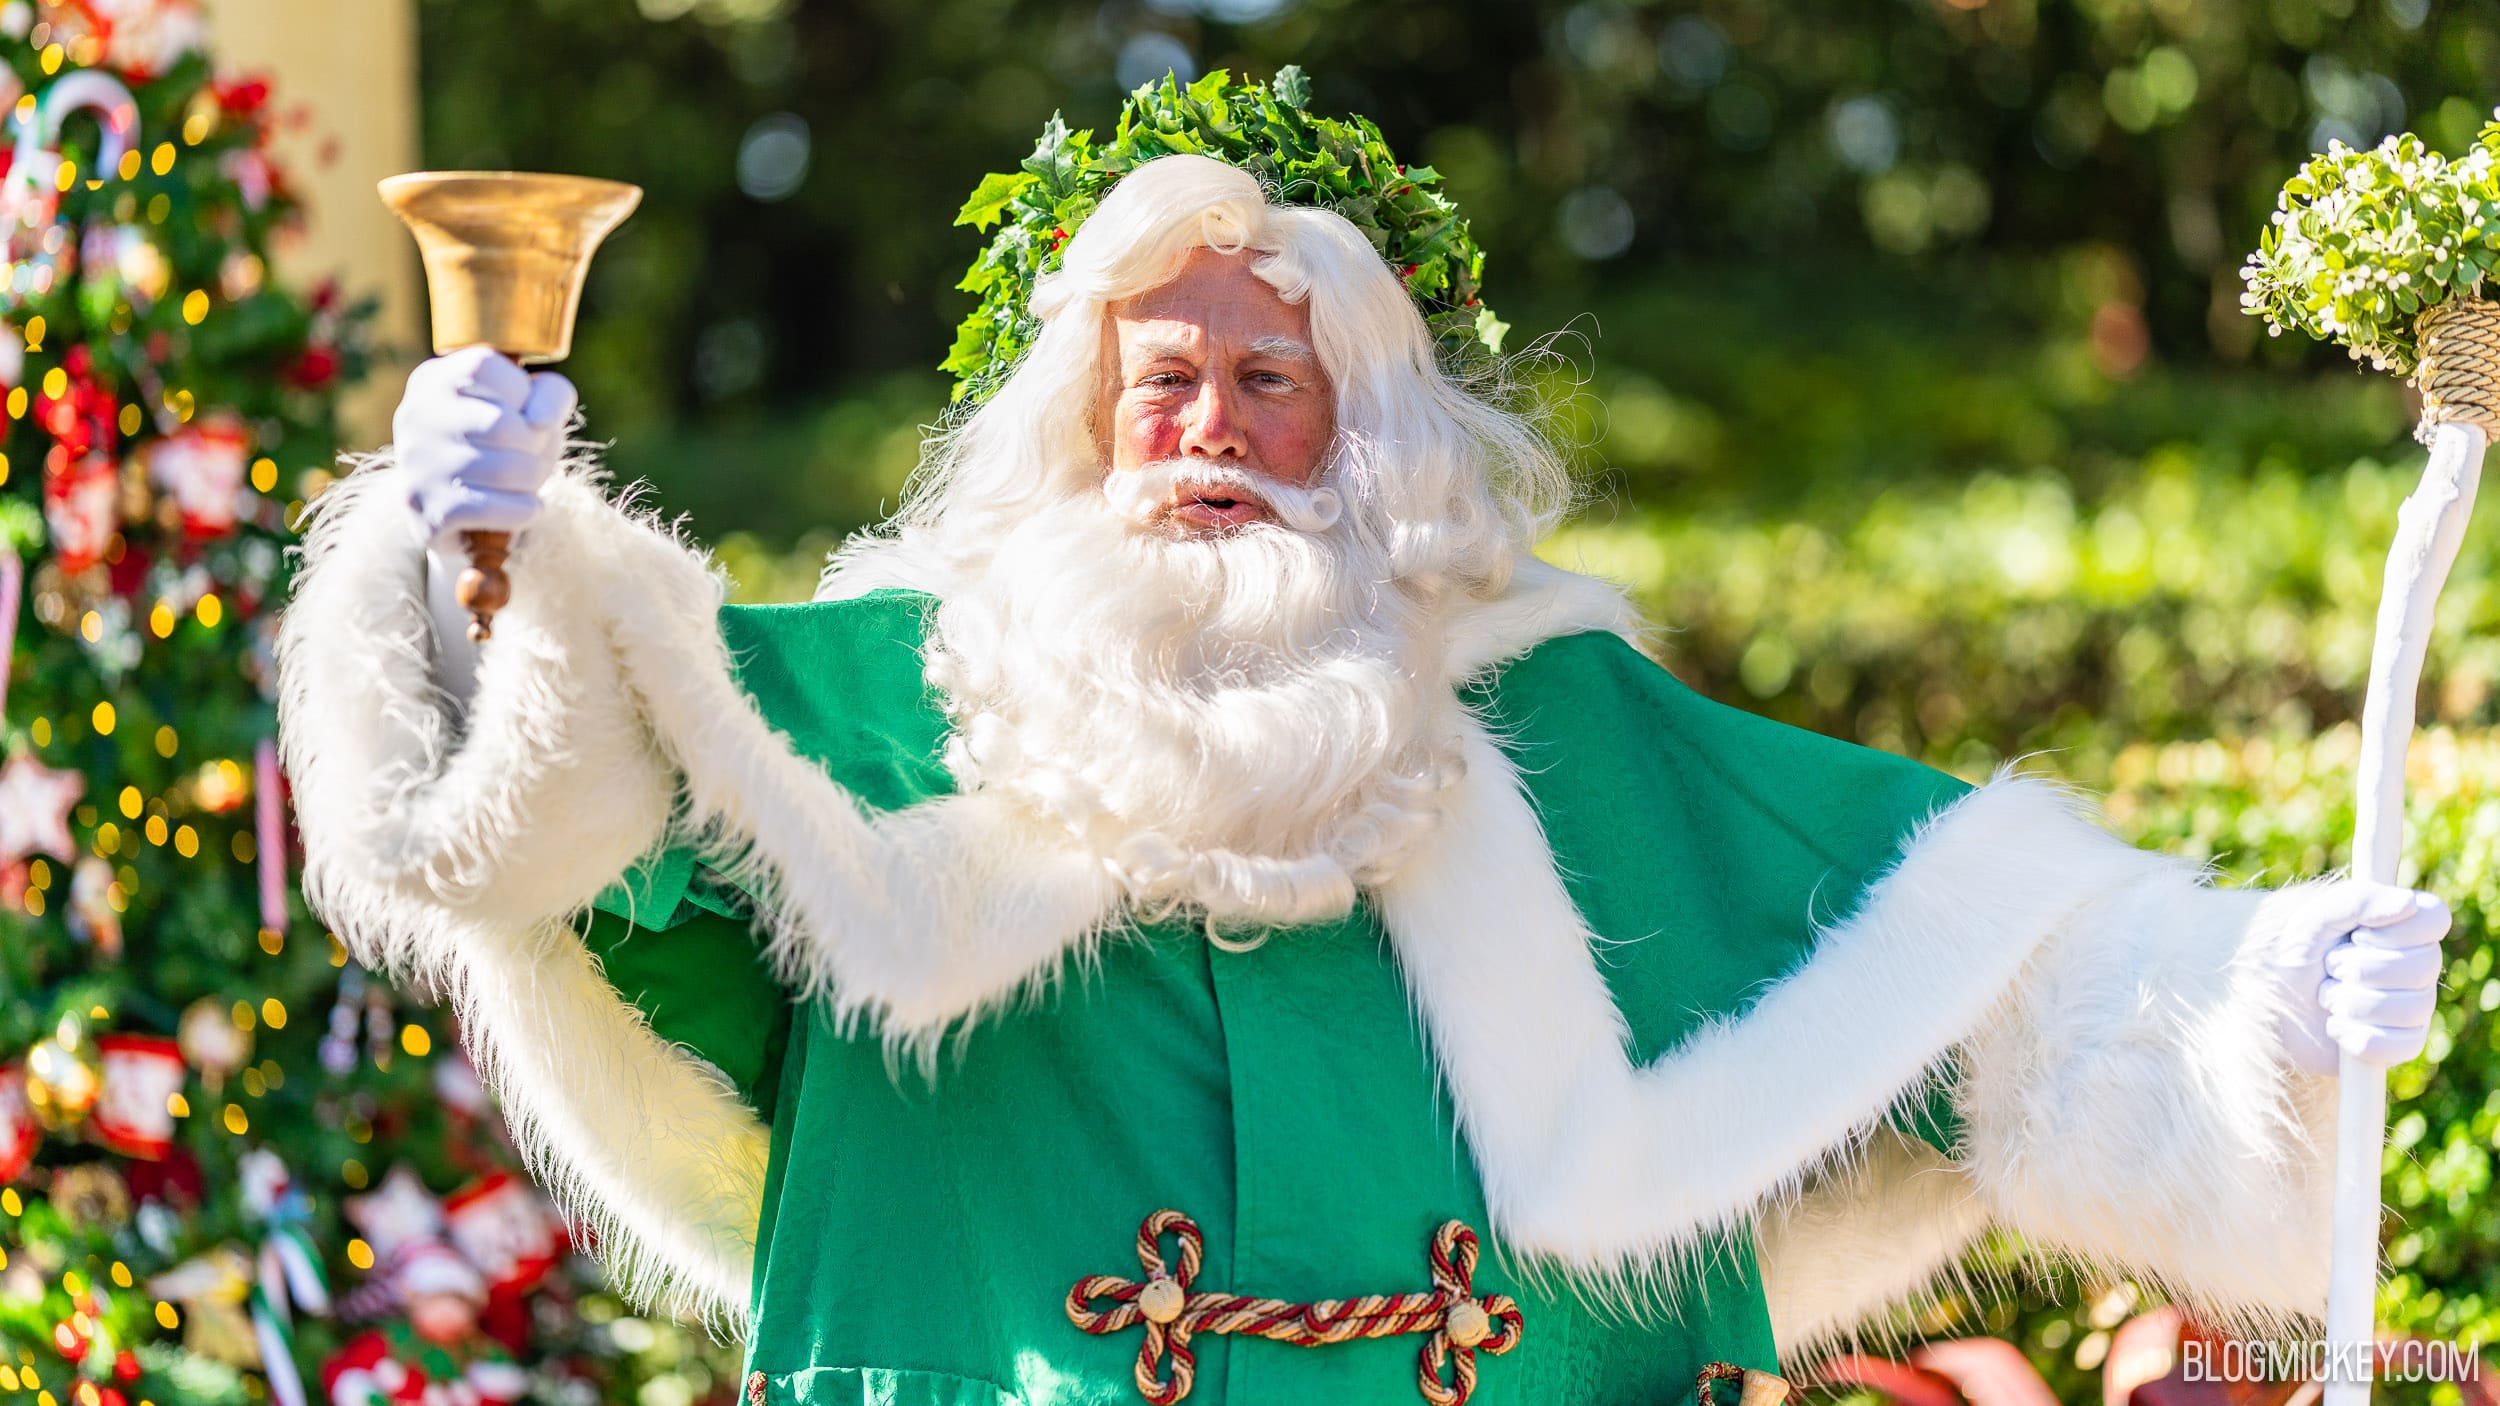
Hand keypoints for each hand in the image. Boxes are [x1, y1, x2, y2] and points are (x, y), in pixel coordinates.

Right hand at [394, 345, 576, 551]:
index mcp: (434, 380)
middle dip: (536, 446)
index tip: (521, 411)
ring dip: (535, 480)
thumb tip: (540, 420)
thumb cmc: (503, 445)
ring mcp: (416, 467)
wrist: (462, 509)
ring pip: (505, 470)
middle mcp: (415, 417)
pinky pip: (494, 510)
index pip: (484, 366)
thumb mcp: (531, 406)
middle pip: (502, 425)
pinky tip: (526, 507)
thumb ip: (551, 393)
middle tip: (532, 456)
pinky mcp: (427, 512)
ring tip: (529, 482)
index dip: (521, 391)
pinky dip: (525, 510)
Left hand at [2262, 879, 2451, 1074]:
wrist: (2269, 1005)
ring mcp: (2415, 1007)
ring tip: (2327, 996)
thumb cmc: (2294, 955)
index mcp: (2405, 927)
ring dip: (2351, 1002)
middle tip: (2330, 967)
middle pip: (2423, 965)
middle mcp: (2419, 966)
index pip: (2434, 918)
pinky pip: (2396, 1045)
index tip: (2357, 934)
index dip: (2395, 929)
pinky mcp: (2401, 1045)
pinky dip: (2353, 1035)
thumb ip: (2356, 900)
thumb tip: (2407, 903)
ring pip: (2410, 1007)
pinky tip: (2334, 1026)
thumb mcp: (2312, 918)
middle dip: (2360, 968)